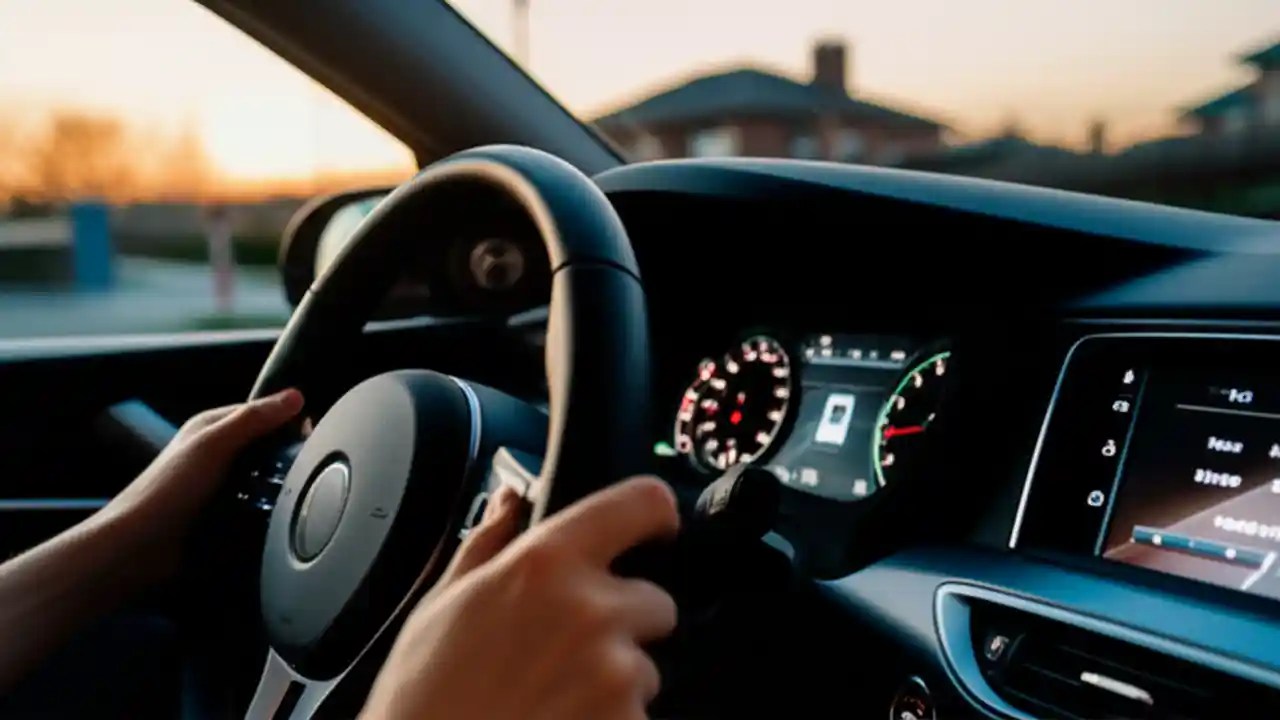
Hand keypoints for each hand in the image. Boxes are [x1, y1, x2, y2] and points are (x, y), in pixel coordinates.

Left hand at [96, 388, 303, 576]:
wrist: (139, 547)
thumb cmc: (168, 490)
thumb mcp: (213, 445)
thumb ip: (253, 419)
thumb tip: (296, 396)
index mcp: (210, 427)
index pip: (261, 412)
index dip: (287, 419)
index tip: (314, 434)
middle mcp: (215, 452)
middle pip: (264, 445)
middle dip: (286, 454)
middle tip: (311, 466)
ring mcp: (218, 484)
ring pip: (263, 475)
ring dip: (279, 483)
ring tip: (301, 491)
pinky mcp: (222, 513)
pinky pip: (256, 503)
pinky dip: (268, 506)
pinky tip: (281, 513)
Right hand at [363, 476, 679, 719]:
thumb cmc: (424, 696)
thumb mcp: (444, 604)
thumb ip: (489, 542)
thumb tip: (510, 500)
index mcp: (546, 564)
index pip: (641, 504)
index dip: (654, 512)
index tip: (655, 525)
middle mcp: (590, 610)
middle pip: (655, 601)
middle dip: (623, 623)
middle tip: (566, 650)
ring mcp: (614, 673)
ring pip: (646, 666)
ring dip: (615, 680)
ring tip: (552, 694)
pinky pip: (637, 714)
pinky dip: (611, 719)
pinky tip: (558, 719)